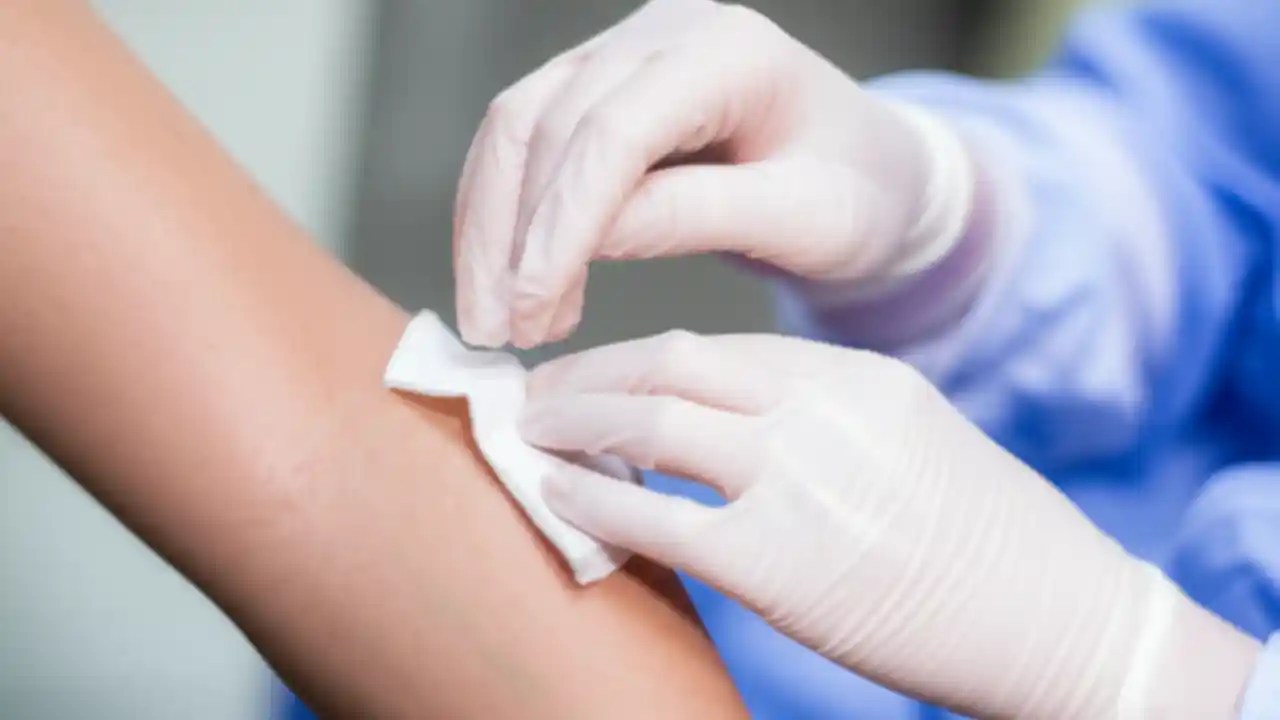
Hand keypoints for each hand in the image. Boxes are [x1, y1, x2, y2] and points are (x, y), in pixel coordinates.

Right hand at [453, 0, 973, 348]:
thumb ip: (701, 217)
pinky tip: (514, 281)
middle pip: (545, 122)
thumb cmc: (860, 193)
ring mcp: (626, 51)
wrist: (875, 169)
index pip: (614, 132)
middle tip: (501, 334)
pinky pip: (527, 138)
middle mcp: (665, 33)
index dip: (560, 225)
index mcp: (730, 52)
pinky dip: (507, 213)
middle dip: (510, 237)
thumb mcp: (807, 219)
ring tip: (497, 321)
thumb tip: (587, 242)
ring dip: (491, 228)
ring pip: (517, 126)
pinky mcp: (602, 86)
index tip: (530, 311)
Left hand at [521, 331, 1260, 717]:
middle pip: (667, 365)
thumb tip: (720, 423)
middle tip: (538, 392)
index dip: (636, 356)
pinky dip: (593, 499)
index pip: (715, 348)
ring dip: (574, 423)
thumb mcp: (910, 436)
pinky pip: (655, 517)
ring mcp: (796, 481)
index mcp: (853, 376)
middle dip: (587, 374)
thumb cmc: (987, 539)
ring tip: (532, 432)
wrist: (1057, 618)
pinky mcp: (776, 563)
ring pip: (648, 423)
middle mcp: (819, 410)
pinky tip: (559, 494)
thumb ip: (820, 416)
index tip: (595, 371)